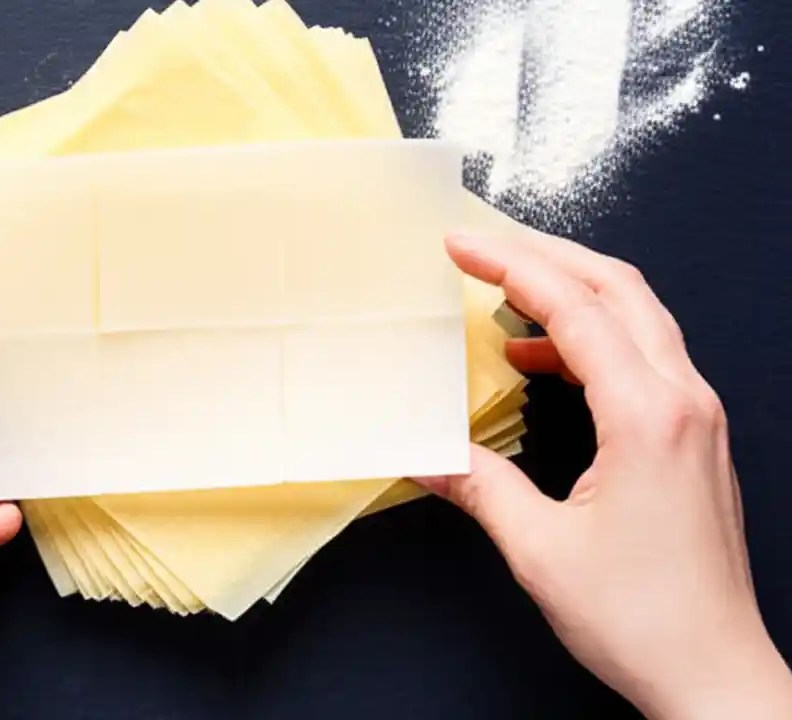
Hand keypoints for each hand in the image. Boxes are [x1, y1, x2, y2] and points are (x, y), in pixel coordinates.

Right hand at [416, 233, 791, 719]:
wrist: (713, 671)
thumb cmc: (642, 619)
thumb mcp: (539, 550)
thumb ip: (480, 486)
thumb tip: (425, 452)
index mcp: (648, 417)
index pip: (577, 308)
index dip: (512, 265)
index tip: (460, 244)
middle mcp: (684, 402)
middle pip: (620, 288)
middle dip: (546, 254)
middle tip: (482, 244)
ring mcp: (697, 417)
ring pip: (639, 315)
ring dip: (572, 290)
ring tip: (505, 289)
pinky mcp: (694, 437)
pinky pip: (645, 356)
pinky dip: (590, 337)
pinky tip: (541, 357)